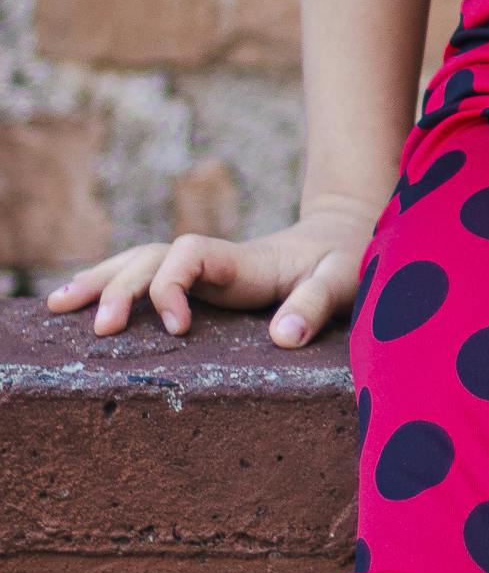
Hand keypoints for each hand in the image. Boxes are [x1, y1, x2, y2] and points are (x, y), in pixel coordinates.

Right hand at [45, 198, 379, 347]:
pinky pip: (150, 275)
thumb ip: (316, 304)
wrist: (348, 235)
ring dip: (101, 280)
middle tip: (99, 331)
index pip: (189, 255)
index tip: (176, 327)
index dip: (172, 285)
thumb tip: (284, 338)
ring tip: (57, 306)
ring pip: (141, 262)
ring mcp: (207, 270)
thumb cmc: (347, 260)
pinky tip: (82, 301)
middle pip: (151, 258)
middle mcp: (216, 260)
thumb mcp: (343, 280)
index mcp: (243, 260)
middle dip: (119, 288)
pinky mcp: (206, 282)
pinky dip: (114, 283)